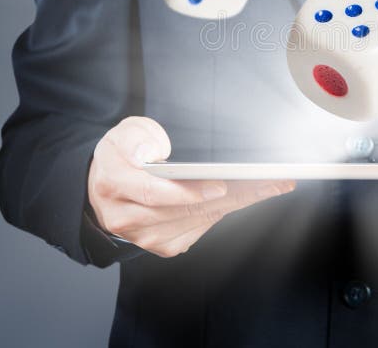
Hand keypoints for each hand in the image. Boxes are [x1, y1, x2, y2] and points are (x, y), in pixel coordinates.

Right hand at [87, 116, 295, 257]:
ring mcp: (144, 236)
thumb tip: (154, 153)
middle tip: (269, 182)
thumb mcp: (125, 133)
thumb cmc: (123, 154)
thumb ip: (138, 138)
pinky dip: (225, 212)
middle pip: (185, 209)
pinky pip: (200, 229)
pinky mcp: (162, 245)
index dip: (189, 192)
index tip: (223, 186)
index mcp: (113, 183)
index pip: (154, 193)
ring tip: (271, 186)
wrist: (106, 185)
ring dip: (238, 204)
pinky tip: (249, 197)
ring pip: (198, 220)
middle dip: (232, 195)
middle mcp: (125, 216)